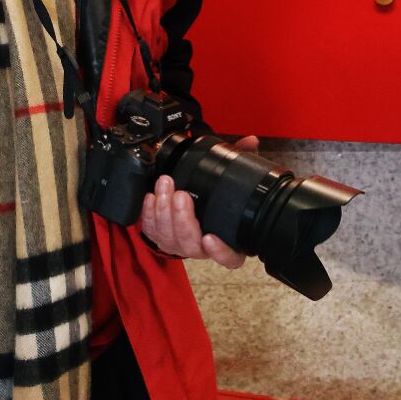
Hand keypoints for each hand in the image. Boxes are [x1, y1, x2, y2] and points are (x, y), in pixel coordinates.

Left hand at [140, 136, 259, 268]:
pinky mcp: (162, 239)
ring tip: (165, 185)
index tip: (210, 236)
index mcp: (228, 241)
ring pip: (169, 239)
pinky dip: (150, 215)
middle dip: (182, 218)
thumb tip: (251, 142)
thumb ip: (242, 160)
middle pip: (191, 244)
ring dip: (164, 212)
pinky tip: (152, 198)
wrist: (194, 205)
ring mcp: (181, 246)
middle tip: (181, 194)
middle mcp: (203, 249)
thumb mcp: (231, 178)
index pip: (230, 258)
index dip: (220, 251)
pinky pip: (152, 233)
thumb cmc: (217, 197)